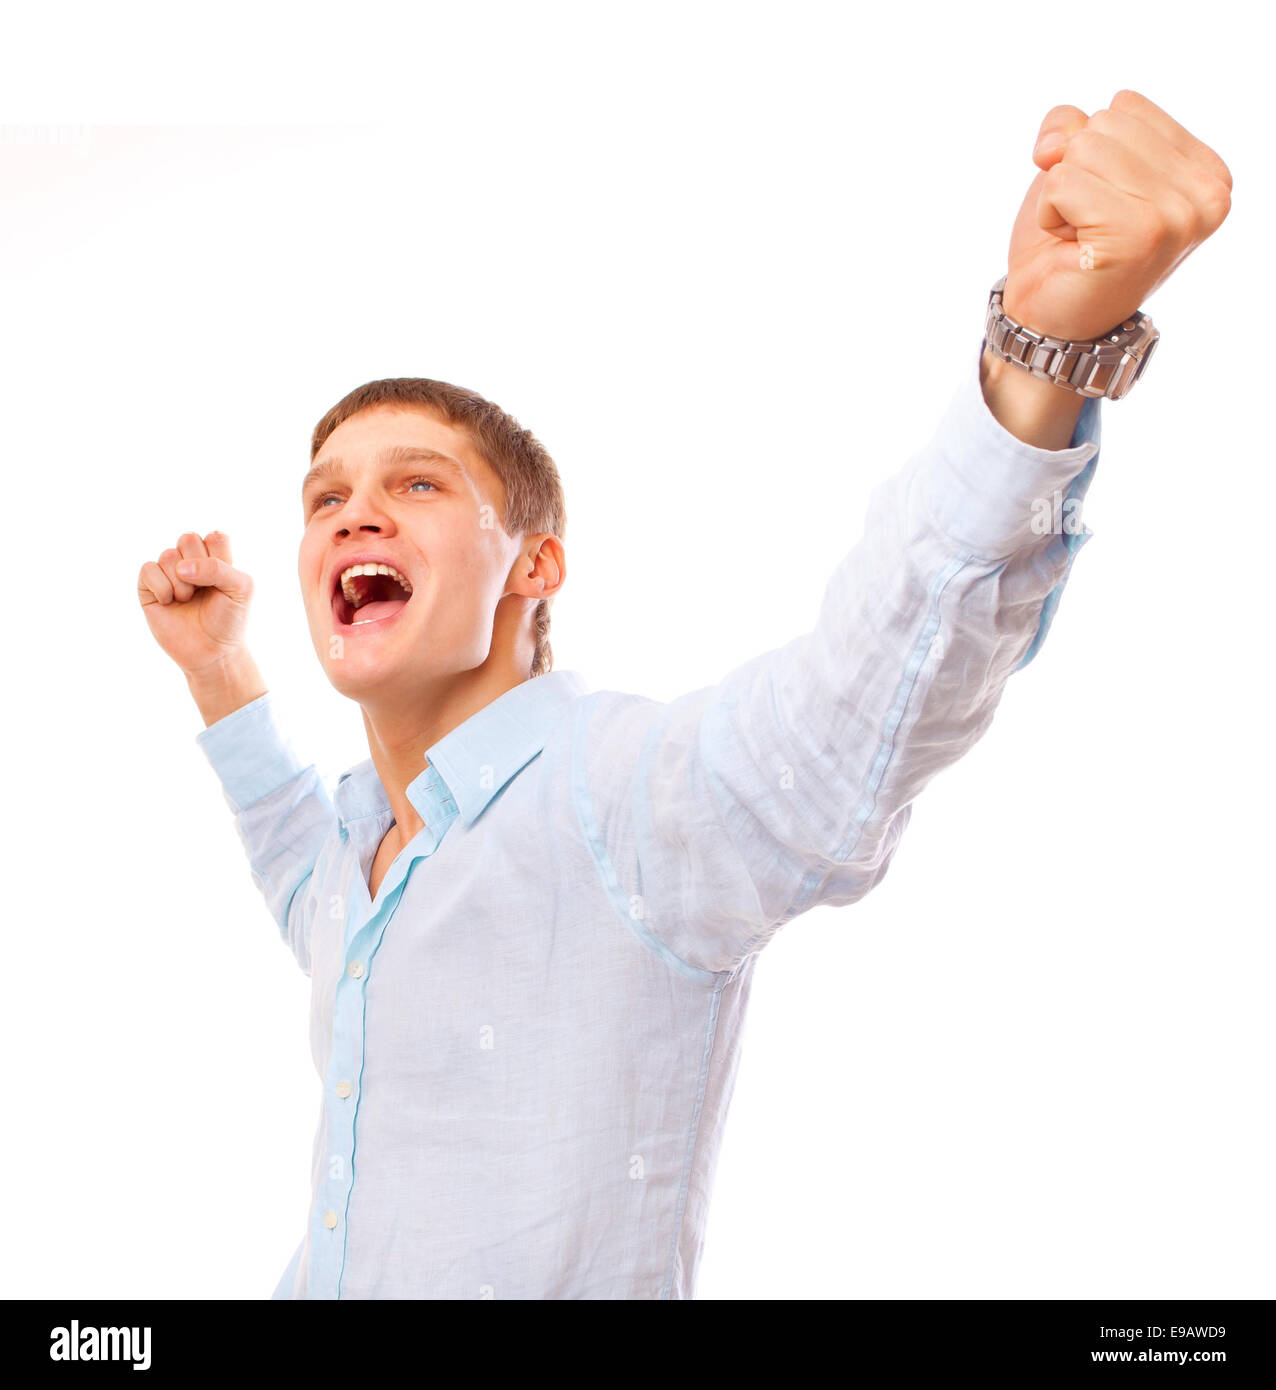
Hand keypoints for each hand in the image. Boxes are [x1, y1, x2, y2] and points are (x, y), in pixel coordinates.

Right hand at [137, 530, 254, 675]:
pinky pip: (148, 570)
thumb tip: (180, 567)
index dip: (219, 559)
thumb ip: (218, 568)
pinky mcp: (149, 587)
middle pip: (188, 538)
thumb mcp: (240, 590)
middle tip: (203, 591)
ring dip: (181, 582)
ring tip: (187, 600)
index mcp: (216, 557)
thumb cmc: (229, 620)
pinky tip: (169, 602)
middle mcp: (191, 561)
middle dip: (198, 567)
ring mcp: (169, 572)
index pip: (214, 537)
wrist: (211, 652)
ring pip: (168, 555)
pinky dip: (161, 587)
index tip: (224, 583)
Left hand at [1000, 89, 1231, 341]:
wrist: (1049, 318)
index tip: (1103, 201)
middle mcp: (1206, 192)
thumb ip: (1070, 126)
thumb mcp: (1073, 166)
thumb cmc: (1068, 243)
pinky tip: (1072, 246)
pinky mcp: (1138, 235)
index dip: (1090, 149)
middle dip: (1076, 171)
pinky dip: (1050, 214)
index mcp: (1207, 170)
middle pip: (1106, 124)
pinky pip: (1063, 183)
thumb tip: (1055, 143)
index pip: (1126, 105)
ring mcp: (1177, 216)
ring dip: (1062, 195)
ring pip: (1083, 149)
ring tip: (1082, 235)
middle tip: (1088, 223)